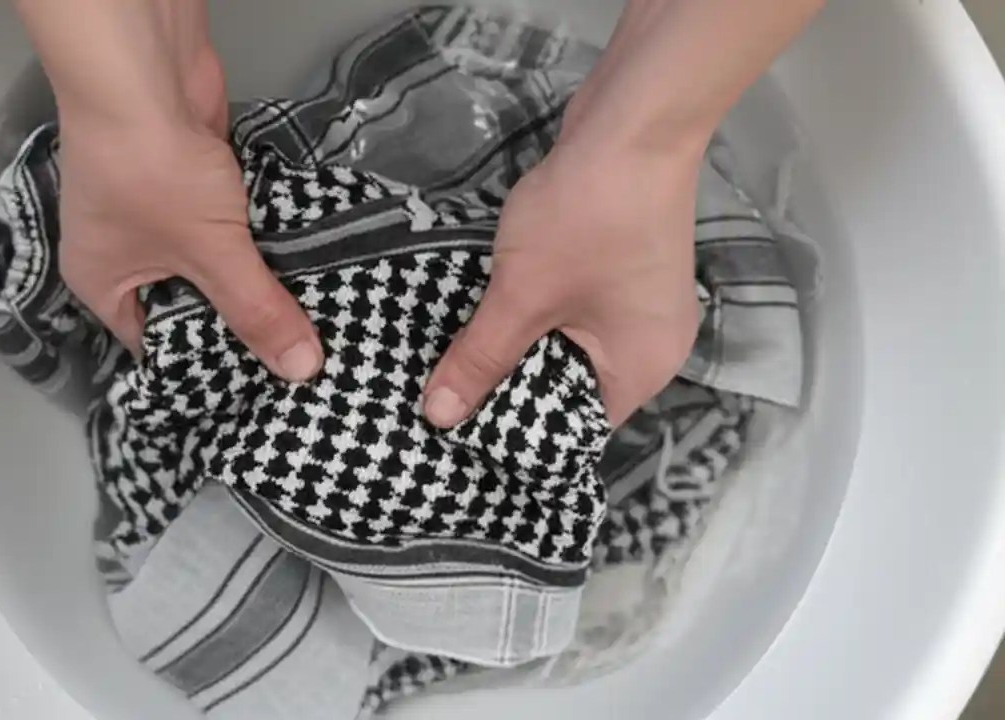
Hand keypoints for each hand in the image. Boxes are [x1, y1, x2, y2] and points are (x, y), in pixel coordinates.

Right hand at [49, 2, 322, 379]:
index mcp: (103, 284)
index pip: (156, 344)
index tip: (258, 386)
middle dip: (237, 317)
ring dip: (250, 271)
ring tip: (306, 314)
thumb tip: (302, 369)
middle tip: (294, 355)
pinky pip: (224, 220)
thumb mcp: (211, 253)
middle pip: (188, 301)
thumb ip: (257, 309)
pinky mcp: (187, 174)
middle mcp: (120, 251)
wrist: (145, 73)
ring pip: (211, 258)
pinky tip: (298, 255)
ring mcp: (152, 209)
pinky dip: (254, 232)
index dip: (205, 365)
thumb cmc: (152, 173)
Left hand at [423, 119, 700, 428]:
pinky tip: (491, 315)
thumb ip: (480, 359)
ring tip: (460, 366)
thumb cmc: (585, 221)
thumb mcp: (521, 297)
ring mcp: (642, 307)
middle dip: (512, 392)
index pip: (574, 432)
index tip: (463, 442)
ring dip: (521, 350)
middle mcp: (652, 349)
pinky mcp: (625, 270)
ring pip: (570, 350)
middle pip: (572, 392)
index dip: (518, 438)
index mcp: (640, 373)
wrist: (632, 124)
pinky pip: (576, 315)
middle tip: (448, 406)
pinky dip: (537, 318)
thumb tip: (438, 417)